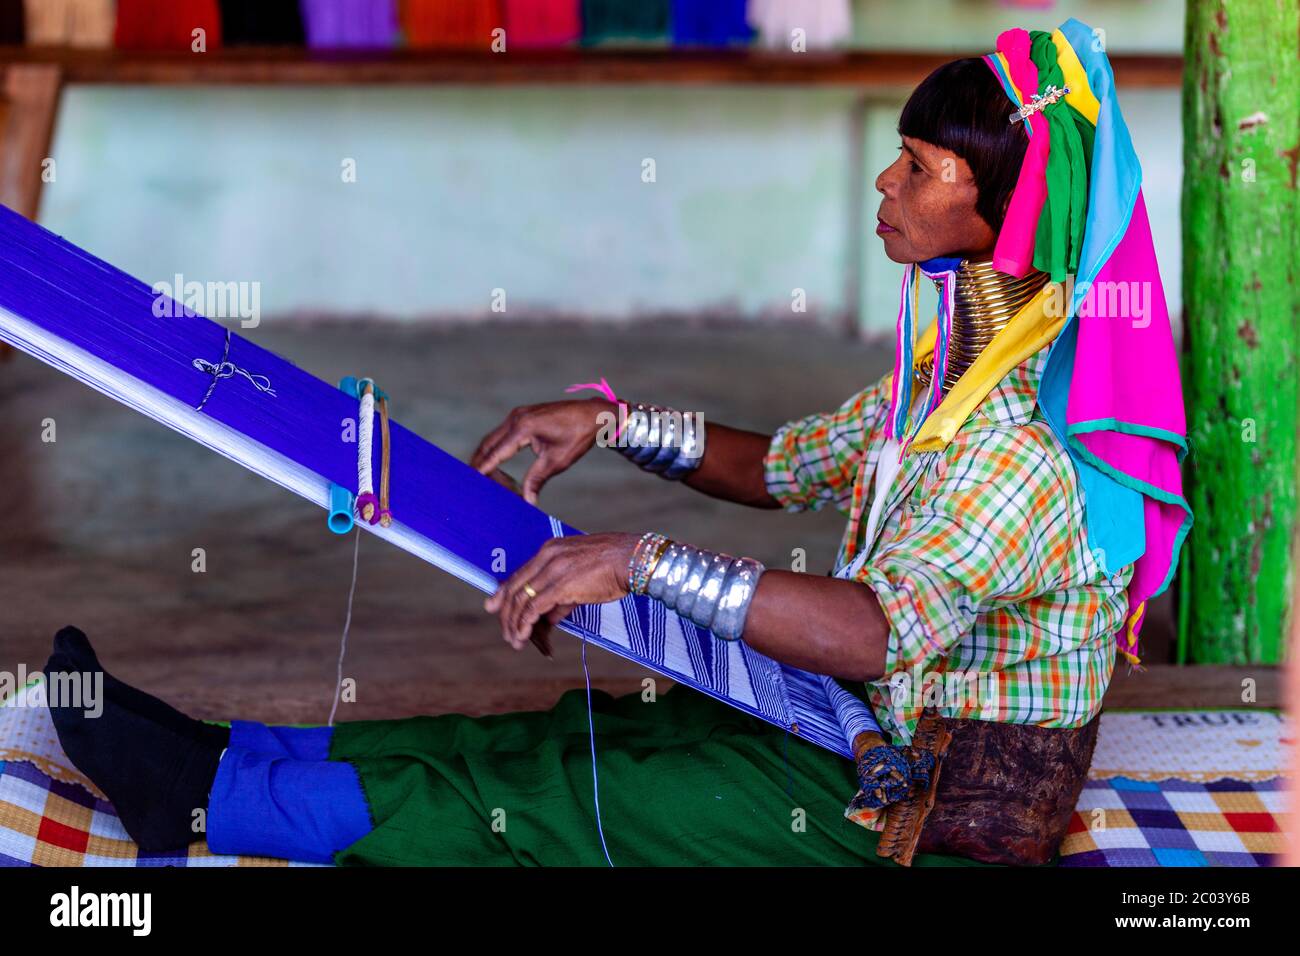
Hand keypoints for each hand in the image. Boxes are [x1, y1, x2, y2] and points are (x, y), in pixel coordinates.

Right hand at [470, 398, 615, 504]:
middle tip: (472, 484)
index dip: (482, 469)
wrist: (594, 415)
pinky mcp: (522, 416)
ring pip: (493, 439)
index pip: (495, 453)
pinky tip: (496, 464)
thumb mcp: (557, 461)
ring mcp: (518, 415)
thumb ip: (536, 480)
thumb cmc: (578, 436)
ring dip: (487, 457)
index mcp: (523, 428)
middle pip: (487, 444)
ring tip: (483, 478)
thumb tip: (526, 502)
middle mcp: (516, 418)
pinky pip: (502, 434)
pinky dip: (496, 449)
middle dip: (479, 464)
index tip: (471, 483)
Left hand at [484, 532, 638, 650]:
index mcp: (550, 550)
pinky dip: (525, 624)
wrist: (632, 559)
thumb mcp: (582, 577)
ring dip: (514, 623)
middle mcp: (547, 556)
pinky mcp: (560, 585)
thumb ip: (563, 597)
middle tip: (506, 632)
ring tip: (516, 641)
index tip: (494, 607)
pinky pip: (533, 607)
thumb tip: (550, 617)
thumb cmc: (614, 567)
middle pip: (514, 587)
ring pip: (521, 599)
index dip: (504, 593)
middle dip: (506, 613)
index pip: (519, 574)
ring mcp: (552, 569)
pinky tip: (524, 636)